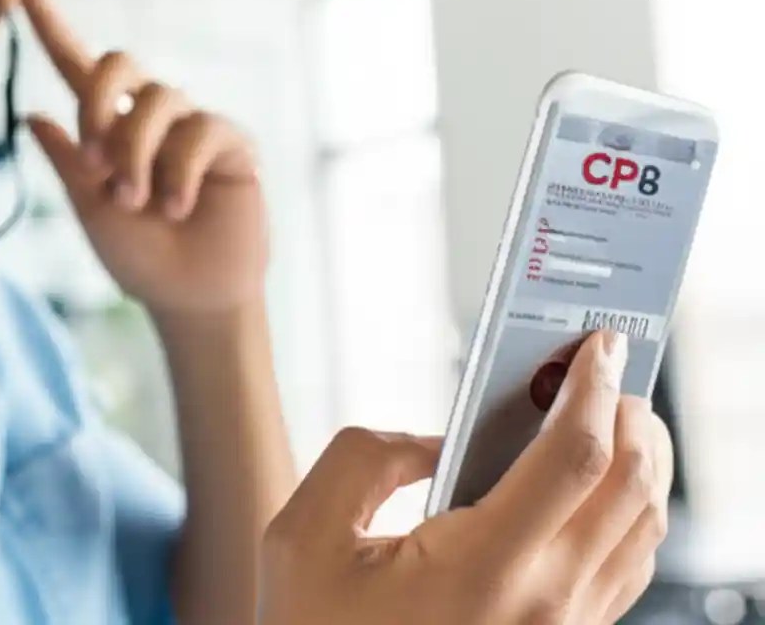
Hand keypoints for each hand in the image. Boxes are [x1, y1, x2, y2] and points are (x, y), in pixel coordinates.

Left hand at [22, 0, 266, 315]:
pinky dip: (180, 170)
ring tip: (136, 200)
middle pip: (119, 63)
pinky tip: (176, 207)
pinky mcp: (231, 145)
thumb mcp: (88, 208)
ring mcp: (191, 128)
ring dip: (137, 151)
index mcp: (108, 129)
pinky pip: (201, 128)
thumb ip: (66, 160)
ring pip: (159, 99)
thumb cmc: (140, 258)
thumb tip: (32, 113)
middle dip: (97, 102)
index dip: (49, 23)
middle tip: (93, 160)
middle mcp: (149, 119)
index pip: (76, 66)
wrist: (189, 298)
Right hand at [260, 331, 672, 623]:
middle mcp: (541, 607)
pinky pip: (626, 571)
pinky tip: (598, 486)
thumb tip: (431, 442)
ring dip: (640, 461)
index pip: (573, 459)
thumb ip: (363, 459)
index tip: (597, 345)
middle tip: (606, 374)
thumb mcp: (301, 535)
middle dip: (631, 414)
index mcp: (480, 572)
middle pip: (629, 488)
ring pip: (642, 531)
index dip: (593, 388)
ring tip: (611, 417)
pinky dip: (628, 512)